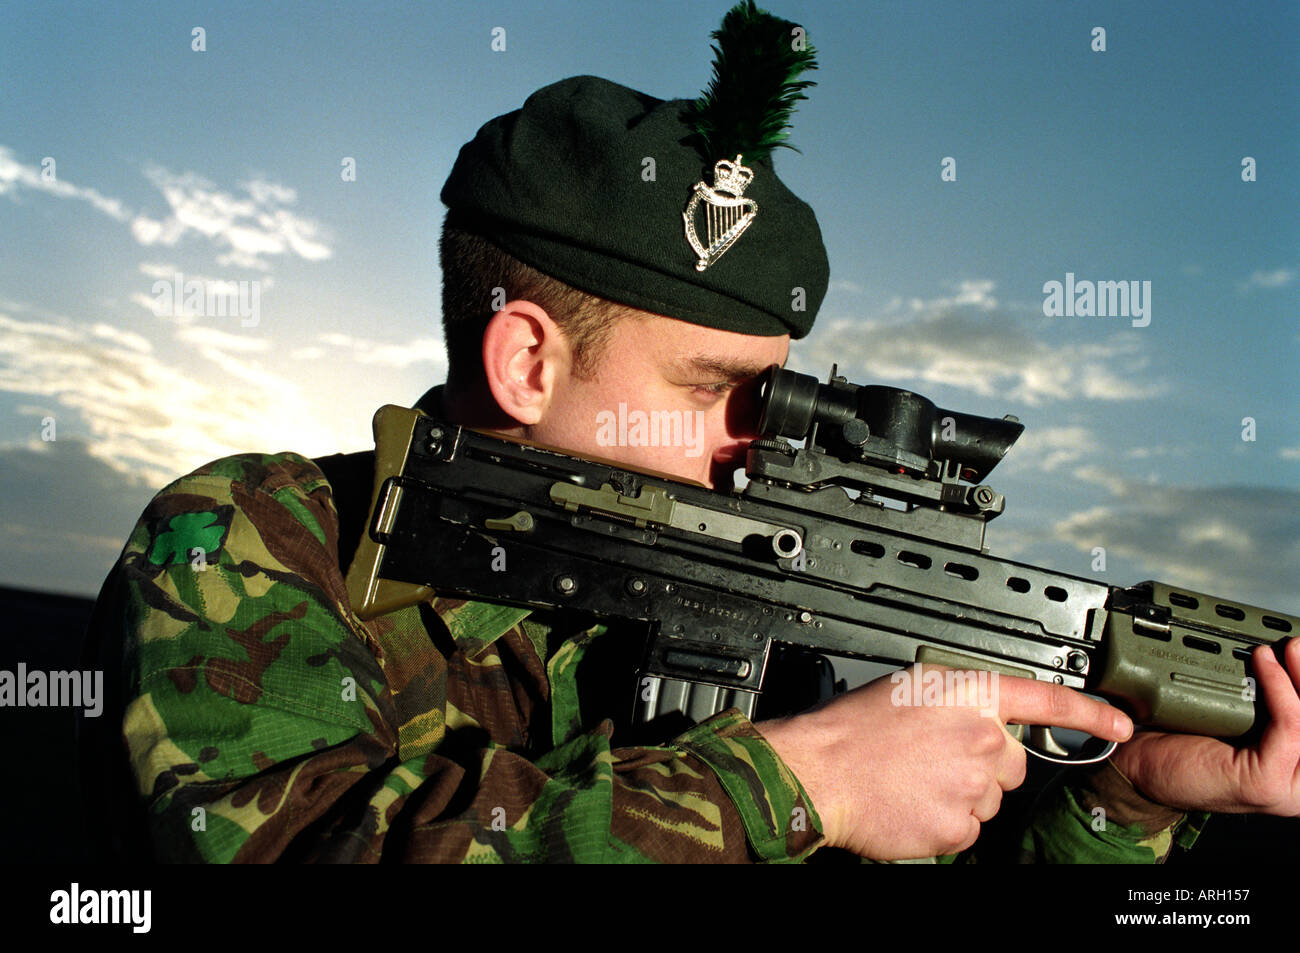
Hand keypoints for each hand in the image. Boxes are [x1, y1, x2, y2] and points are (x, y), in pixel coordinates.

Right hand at [757, 664, 1132, 858]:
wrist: (821, 771)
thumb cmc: (854, 729)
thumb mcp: (912, 688)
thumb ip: (959, 700)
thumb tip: (979, 716)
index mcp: (970, 695)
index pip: (1047, 701)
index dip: (1090, 713)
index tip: (1120, 724)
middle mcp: (982, 737)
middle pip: (1011, 762)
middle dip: (982, 765)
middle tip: (934, 760)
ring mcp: (974, 786)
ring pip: (989, 799)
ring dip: (961, 794)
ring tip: (915, 780)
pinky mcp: (961, 827)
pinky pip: (969, 829)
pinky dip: (944, 822)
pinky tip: (913, 804)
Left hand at [1108, 639, 1299, 815]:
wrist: (1142, 765)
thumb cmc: (1186, 742)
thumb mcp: (1234, 717)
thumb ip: (1262, 701)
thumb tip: (1278, 654)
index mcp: (1296, 766)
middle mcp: (1299, 781)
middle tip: (1296, 643)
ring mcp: (1286, 787)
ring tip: (1283, 648)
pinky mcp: (1266, 783)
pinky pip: (1288, 728)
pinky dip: (1280, 691)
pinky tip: (1264, 666)